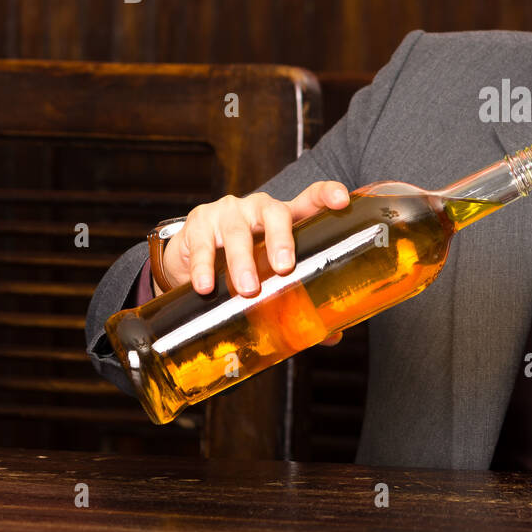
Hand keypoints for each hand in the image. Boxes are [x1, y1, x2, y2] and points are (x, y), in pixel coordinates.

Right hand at [155, 181, 354, 346]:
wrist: (189, 252)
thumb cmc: (243, 259)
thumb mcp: (269, 271)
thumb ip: (299, 297)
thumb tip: (332, 336)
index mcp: (285, 217)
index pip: (310, 198)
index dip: (327, 194)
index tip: (341, 200)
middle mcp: (258, 208)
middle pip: (274, 214)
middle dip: (281, 239)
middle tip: (284, 267)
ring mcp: (227, 212)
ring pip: (237, 233)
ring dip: (242, 262)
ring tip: (248, 289)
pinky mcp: (198, 223)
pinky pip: (202, 246)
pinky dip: (203, 268)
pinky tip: (206, 286)